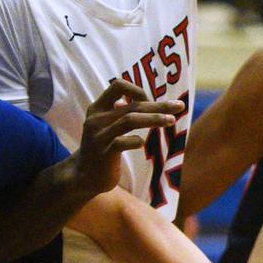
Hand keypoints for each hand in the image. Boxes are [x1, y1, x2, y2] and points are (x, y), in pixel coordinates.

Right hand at [73, 78, 183, 194]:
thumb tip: (145, 100)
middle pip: (132, 105)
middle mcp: (97, 119)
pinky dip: (135, 141)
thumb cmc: (101, 148)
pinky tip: (142, 143)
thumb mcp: (106, 126)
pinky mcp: (103, 153)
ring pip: (129, 120)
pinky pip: (122, 143)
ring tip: (172, 120)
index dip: (138, 90)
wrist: (83, 176)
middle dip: (158, 105)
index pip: (118, 86)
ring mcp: (99, 136)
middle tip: (179, 106)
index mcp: (98, 108)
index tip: (151, 100)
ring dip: (154, 119)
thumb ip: (120, 113)